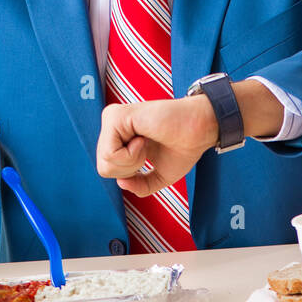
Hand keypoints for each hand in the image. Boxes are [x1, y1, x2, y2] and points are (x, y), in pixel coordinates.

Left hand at [96, 96, 217, 196]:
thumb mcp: (158, 175)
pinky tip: (143, 139)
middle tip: (148, 150)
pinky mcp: (116, 116)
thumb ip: (139, 185)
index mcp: (118, 135)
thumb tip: (120, 184)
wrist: (199, 130)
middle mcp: (112, 124)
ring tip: (146, 143)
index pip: (107, 169)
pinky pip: (111, 153)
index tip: (148, 156)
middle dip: (130, 170)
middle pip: (103, 168)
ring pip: (105, 161)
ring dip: (132, 162)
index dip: (130, 174)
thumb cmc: (183, 147)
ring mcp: (112, 118)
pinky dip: (131, 155)